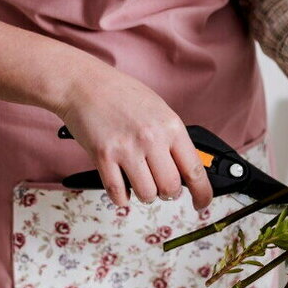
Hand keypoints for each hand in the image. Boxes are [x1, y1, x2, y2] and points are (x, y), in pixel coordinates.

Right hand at [56, 64, 212, 208]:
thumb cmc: (122, 95)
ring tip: (141, 183)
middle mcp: (151, 138)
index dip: (202, 193)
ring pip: (147, 194)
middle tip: (162, 187)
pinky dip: (122, 198)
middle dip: (169, 194)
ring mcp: (126, 149)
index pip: (195, 170)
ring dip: (146, 195)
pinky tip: (122, 189)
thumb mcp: (160, 111)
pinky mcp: (103, 157)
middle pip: (171, 187)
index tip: (201, 203)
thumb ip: (173, 139)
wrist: (85, 84)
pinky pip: (118, 193)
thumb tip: (186, 169)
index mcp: (171, 126)